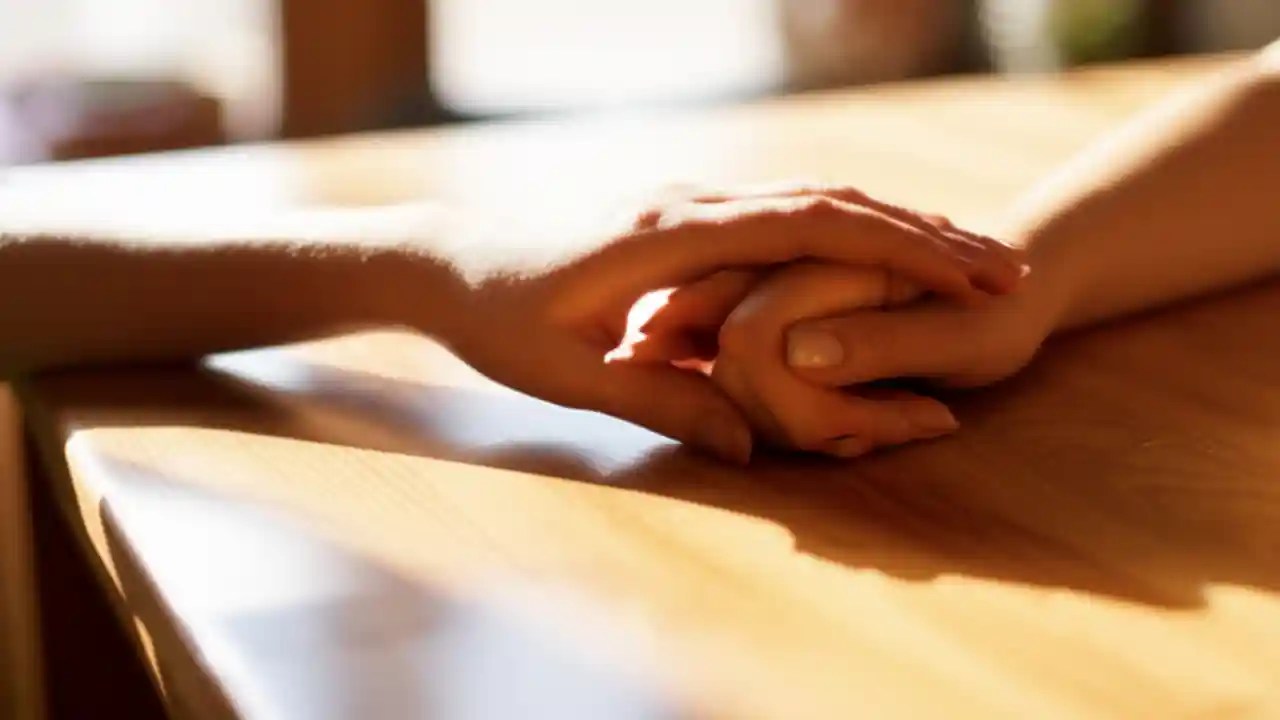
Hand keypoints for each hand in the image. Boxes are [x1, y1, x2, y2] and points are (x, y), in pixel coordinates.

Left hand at [432, 186, 1025, 462]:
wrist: (454, 265)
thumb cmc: (501, 323)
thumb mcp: (566, 377)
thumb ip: (658, 402)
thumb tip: (750, 446)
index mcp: (671, 237)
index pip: (810, 227)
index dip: (898, 249)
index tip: (970, 273)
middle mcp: (692, 206)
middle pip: (833, 204)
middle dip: (925, 234)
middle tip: (1005, 269)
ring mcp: (692, 205)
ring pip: (817, 202)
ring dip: (897, 227)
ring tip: (973, 261)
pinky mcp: (690, 219)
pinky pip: (787, 215)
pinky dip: (850, 231)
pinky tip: (889, 257)